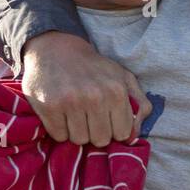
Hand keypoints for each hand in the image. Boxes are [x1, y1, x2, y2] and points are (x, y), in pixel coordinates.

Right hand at [22, 31, 151, 146]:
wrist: (56, 49)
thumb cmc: (94, 68)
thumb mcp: (124, 78)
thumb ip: (140, 105)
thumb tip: (134, 136)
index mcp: (116, 91)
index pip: (122, 134)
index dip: (113, 128)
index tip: (106, 117)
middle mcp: (95, 97)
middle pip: (100, 140)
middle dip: (95, 131)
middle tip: (87, 115)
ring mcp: (70, 102)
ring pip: (79, 140)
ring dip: (76, 131)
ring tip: (73, 114)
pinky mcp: (49, 106)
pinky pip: (59, 136)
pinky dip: (59, 129)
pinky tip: (60, 113)